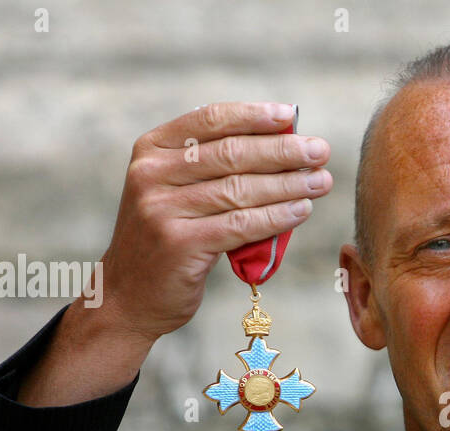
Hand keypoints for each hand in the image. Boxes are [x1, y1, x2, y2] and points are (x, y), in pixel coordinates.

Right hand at [95, 102, 331, 342]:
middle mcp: (152, 174)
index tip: (291, 115)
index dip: (254, 116)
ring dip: (289, 184)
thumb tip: (282, 145)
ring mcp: (162, 209)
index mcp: (151, 150)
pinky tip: (301, 210)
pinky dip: (277, 217)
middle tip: (320, 151)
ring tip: (321, 182)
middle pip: (232, 153)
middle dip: (283, 150)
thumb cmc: (167, 240)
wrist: (128, 296)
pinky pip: (241, 225)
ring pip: (240, 189)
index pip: (210, 120)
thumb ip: (212, 169)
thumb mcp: (175, 193)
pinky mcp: (179, 243)